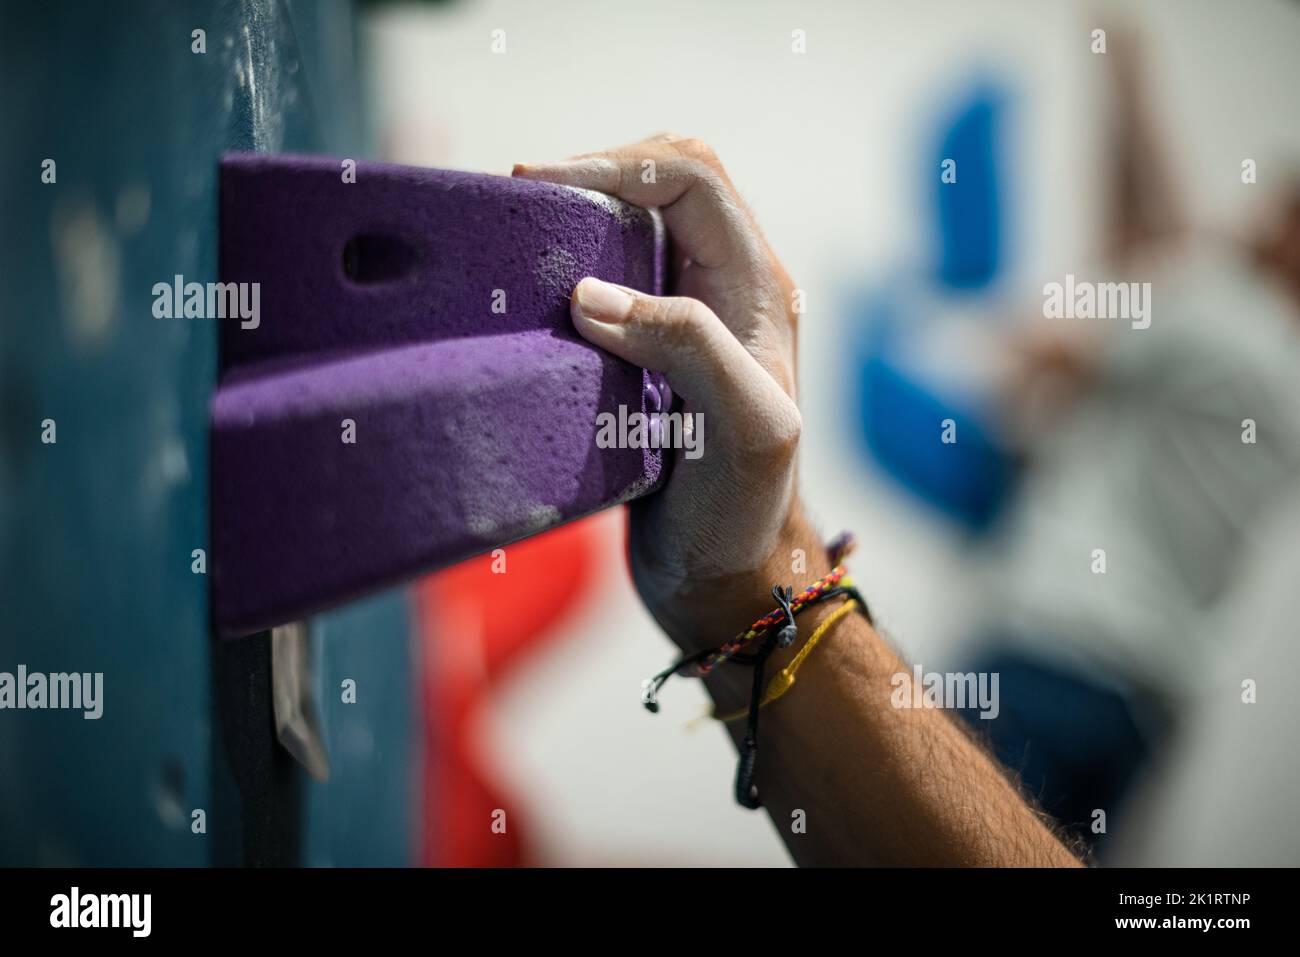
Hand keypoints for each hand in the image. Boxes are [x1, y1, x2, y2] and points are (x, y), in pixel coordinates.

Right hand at [514, 135, 825, 653]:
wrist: (723, 578)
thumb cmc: (743, 514)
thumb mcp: (742, 429)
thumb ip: (691, 348)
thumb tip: (591, 292)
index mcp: (758, 288)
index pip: (693, 179)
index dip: (618, 162)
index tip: (537, 182)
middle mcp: (725, 290)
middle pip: (664, 182)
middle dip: (594, 172)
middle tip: (520, 197)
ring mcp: (684, 320)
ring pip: (630, 228)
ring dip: (575, 218)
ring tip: (515, 232)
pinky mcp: (644, 355)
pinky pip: (603, 283)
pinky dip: (562, 270)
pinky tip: (523, 292)